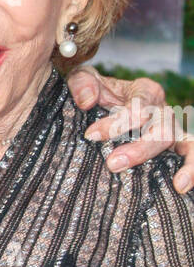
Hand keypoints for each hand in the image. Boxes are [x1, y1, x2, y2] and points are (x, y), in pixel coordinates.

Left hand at [67, 64, 191, 193]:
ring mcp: (172, 131)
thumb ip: (82, 84)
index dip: (116, 123)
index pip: (138, 108)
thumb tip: (86, 101)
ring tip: (177, 184)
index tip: (91, 135)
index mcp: (146, 92)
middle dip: (139, 150)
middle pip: (161, 130)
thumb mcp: (84, 80)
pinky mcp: (174, 149)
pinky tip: (182, 187)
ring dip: (179, 164)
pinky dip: (191, 170)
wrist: (101, 103)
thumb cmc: (96, 93)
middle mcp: (163, 111)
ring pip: (183, 144)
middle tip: (112, 164)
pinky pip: (190, 155)